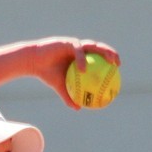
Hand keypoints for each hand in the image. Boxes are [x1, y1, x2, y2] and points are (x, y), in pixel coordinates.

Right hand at [0, 38, 120, 108]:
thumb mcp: (59, 87)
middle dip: (110, 53)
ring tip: (109, 61)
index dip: (109, 60)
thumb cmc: (47, 73)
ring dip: (103, 52)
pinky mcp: (67, 42)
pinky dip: (81, 60)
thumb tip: (79, 109)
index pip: (98, 57)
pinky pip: (77, 51)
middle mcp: (79, 49)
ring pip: (92, 46)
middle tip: (118, 64)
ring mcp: (74, 44)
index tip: (117, 69)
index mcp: (80, 57)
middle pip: (99, 49)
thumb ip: (69, 96)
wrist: (33, 62)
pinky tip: (84, 69)